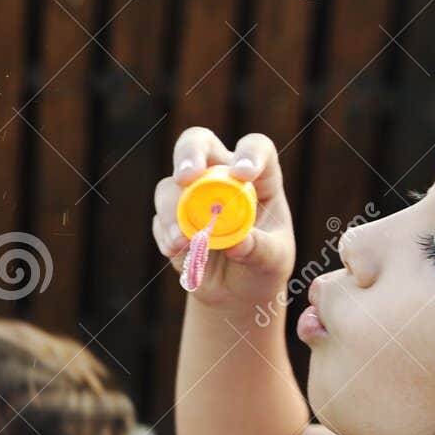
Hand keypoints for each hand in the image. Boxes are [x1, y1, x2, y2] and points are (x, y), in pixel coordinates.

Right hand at [151, 129, 295, 309]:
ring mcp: (193, 194)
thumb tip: (237, 243)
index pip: (255, 148)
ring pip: (171, 185)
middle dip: (188, 154)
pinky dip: (166, 234)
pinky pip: (160, 218)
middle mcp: (222, 176)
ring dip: (172, 210)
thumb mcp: (274, 261)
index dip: (248, 154)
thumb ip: (260, 250)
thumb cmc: (263, 267)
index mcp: (259, 177)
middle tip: (186, 177)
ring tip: (181, 242)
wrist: (235, 292)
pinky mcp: (171, 218)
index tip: (242, 174)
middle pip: (199, 143)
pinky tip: (177, 252)